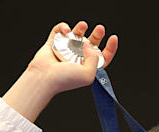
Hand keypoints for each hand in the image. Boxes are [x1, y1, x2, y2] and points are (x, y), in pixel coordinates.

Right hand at [3, 21, 119, 121]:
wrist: (44, 77)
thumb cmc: (65, 79)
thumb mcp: (89, 74)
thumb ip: (95, 59)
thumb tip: (89, 45)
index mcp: (88, 67)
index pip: (103, 56)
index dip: (110, 48)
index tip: (113, 37)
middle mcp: (78, 58)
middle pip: (91, 43)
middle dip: (97, 34)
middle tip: (100, 29)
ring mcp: (66, 50)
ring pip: (76, 35)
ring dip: (80, 28)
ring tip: (83, 25)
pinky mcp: (54, 43)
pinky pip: (59, 31)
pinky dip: (63, 27)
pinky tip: (66, 31)